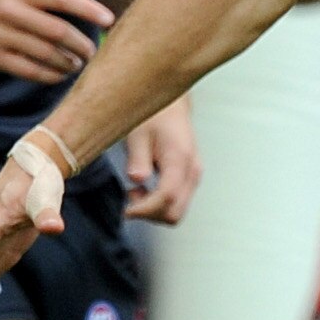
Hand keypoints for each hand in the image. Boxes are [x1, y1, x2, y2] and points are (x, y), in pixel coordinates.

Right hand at [0, 0, 114, 81]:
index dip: (87, 9)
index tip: (109, 20)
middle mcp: (9, 10)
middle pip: (56, 30)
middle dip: (80, 44)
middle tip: (92, 51)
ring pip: (44, 53)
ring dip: (67, 62)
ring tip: (78, 64)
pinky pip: (28, 70)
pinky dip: (49, 75)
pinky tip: (60, 75)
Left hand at [123, 98, 199, 221]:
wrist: (170, 105)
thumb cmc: (154, 115)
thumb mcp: (139, 133)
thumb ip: (138, 158)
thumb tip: (136, 180)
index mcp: (180, 159)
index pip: (167, 197)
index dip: (144, 209)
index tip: (126, 209)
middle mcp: (192, 171)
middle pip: (175, 212)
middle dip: (149, 214)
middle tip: (129, 199)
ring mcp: (193, 176)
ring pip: (177, 212)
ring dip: (153, 211)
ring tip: (135, 192)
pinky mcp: (189, 178)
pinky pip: (177, 203)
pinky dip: (159, 205)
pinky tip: (145, 190)